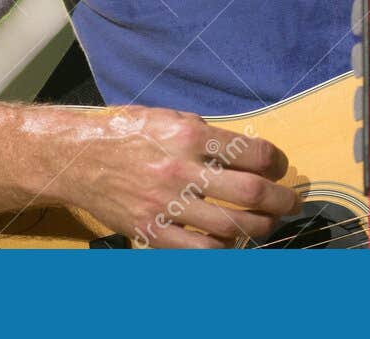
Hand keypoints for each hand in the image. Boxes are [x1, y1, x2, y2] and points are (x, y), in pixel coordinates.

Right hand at [54, 105, 301, 247]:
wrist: (79, 159)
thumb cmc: (128, 134)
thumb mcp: (171, 119)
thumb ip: (208, 136)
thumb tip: (249, 155)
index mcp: (190, 136)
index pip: (254, 153)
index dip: (277, 163)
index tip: (280, 168)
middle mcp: (182, 169)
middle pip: (252, 192)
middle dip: (282, 201)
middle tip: (291, 202)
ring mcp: (166, 204)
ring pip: (232, 226)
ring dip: (260, 228)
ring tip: (267, 224)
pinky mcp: (152, 231)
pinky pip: (200, 251)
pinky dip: (224, 248)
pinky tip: (230, 240)